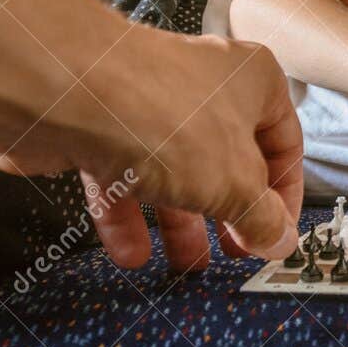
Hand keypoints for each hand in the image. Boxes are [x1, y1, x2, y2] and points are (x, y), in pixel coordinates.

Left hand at [0, 27, 303, 270]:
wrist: (63, 94)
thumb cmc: (161, 119)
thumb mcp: (234, 184)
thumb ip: (261, 218)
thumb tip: (279, 240)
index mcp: (251, 82)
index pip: (283, 141)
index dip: (283, 195)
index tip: (275, 234)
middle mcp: (201, 87)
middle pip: (226, 160)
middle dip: (228, 212)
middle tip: (234, 251)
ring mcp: (147, 105)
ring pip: (172, 172)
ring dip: (179, 223)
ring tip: (184, 264)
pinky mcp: (99, 125)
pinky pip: (121, 177)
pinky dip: (127, 217)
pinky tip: (131, 254)